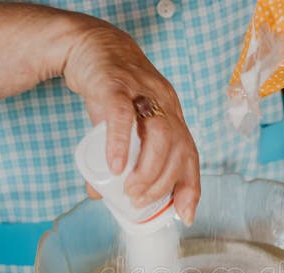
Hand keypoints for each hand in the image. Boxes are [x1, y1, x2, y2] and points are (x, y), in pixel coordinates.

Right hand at [63, 20, 199, 224]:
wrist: (91, 46)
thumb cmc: (112, 91)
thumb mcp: (120, 126)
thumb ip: (114, 160)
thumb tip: (101, 197)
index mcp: (172, 116)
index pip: (190, 155)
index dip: (191, 187)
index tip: (186, 215)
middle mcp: (165, 104)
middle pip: (178, 148)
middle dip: (163, 183)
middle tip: (141, 202)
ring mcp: (143, 92)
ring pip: (159, 134)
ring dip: (149, 169)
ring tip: (131, 192)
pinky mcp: (115, 84)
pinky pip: (122, 114)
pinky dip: (121, 144)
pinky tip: (116, 167)